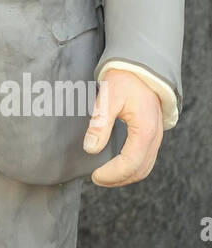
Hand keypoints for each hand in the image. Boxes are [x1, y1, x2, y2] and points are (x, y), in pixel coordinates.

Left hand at [84, 69, 163, 186]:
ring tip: (105, 176)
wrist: (141, 68)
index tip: (94, 176)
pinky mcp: (153, 135)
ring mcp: (156, 137)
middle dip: (118, 179)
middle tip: (97, 179)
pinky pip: (146, 159)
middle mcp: (155, 137)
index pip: (130, 163)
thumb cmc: (125, 80)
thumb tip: (90, 148)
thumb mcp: (108, 98)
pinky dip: (133, 168)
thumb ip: (100, 124)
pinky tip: (117, 165)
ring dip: (126, 176)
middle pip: (140, 170)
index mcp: (145, 130)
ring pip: (145, 167)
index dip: (112, 174)